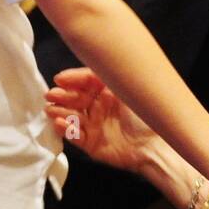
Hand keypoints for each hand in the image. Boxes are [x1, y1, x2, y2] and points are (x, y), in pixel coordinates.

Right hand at [45, 67, 159, 172]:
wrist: (157, 146)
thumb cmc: (150, 115)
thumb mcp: (130, 88)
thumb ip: (108, 75)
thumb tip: (86, 62)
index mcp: (110, 91)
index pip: (86, 81)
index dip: (72, 79)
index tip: (60, 79)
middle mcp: (101, 106)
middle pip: (75, 98)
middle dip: (62, 95)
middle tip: (51, 94)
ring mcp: (96, 125)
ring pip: (72, 116)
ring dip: (60, 112)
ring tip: (51, 109)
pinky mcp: (92, 144)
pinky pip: (75, 135)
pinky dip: (65, 130)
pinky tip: (60, 123)